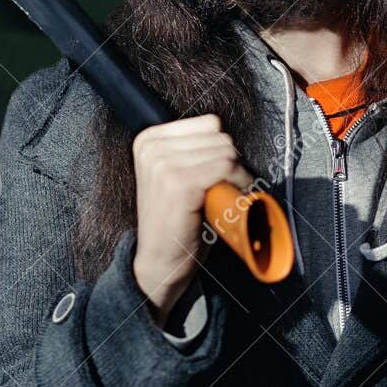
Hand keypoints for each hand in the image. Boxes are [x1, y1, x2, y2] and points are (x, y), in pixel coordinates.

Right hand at [131, 114, 253, 324]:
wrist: (159, 262)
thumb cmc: (173, 221)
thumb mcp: (174, 175)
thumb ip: (192, 150)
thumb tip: (227, 136)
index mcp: (149, 139)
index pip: (208, 123)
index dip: (222, 149)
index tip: (222, 173)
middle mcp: (152, 146)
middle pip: (219, 136)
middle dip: (230, 162)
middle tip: (226, 188)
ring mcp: (163, 163)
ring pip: (226, 151)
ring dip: (236, 175)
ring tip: (225, 196)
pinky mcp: (178, 182)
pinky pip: (226, 167)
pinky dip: (237, 184)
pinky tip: (228, 200)